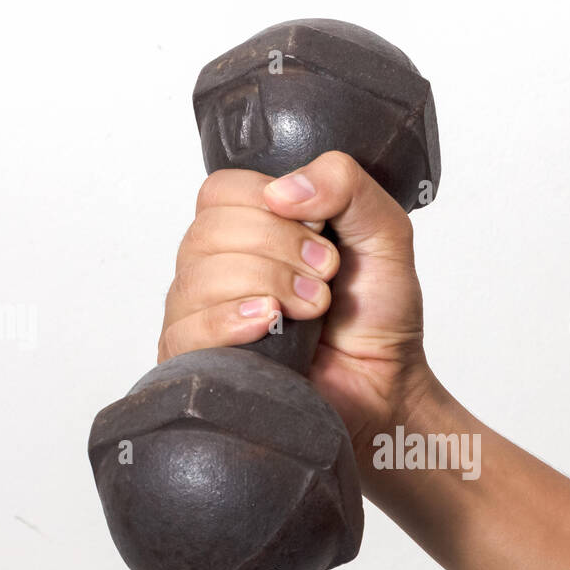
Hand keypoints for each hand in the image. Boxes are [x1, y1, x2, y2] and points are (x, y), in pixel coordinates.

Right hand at [158, 150, 433, 457]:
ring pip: (197, 280)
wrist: (385, 386)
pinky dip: (228, 322)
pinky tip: (268, 325)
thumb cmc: (377, 315)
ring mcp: (201, 316)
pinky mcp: (199, 365)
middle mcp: (215, 266)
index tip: (322, 239)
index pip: (221, 192)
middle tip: (323, 282)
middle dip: (277, 250)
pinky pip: (185, 332)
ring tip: (311, 311)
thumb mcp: (383, 230)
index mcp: (248, 227)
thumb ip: (345, 184)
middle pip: (208, 233)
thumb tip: (281, 191)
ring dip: (266, 286)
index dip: (269, 208)